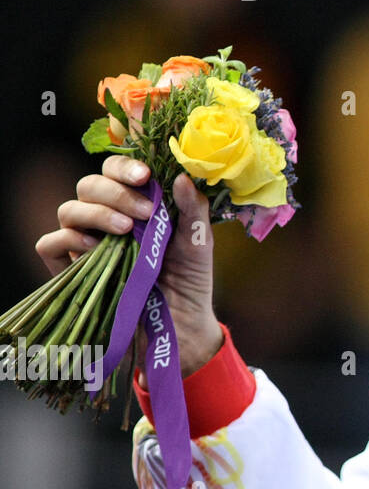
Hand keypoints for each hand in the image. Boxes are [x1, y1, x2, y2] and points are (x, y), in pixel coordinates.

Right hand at [35, 157, 223, 380]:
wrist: (180, 322)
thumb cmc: (190, 277)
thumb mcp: (199, 242)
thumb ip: (193, 209)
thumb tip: (183, 176)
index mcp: (135, 202)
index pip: (116, 169)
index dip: (125, 166)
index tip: (146, 176)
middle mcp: (106, 216)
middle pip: (89, 185)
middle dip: (115, 192)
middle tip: (144, 212)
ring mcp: (86, 242)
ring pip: (69, 209)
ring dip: (96, 213)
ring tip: (125, 231)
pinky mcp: (70, 269)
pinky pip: (49, 244)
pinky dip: (66, 239)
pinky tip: (94, 248)